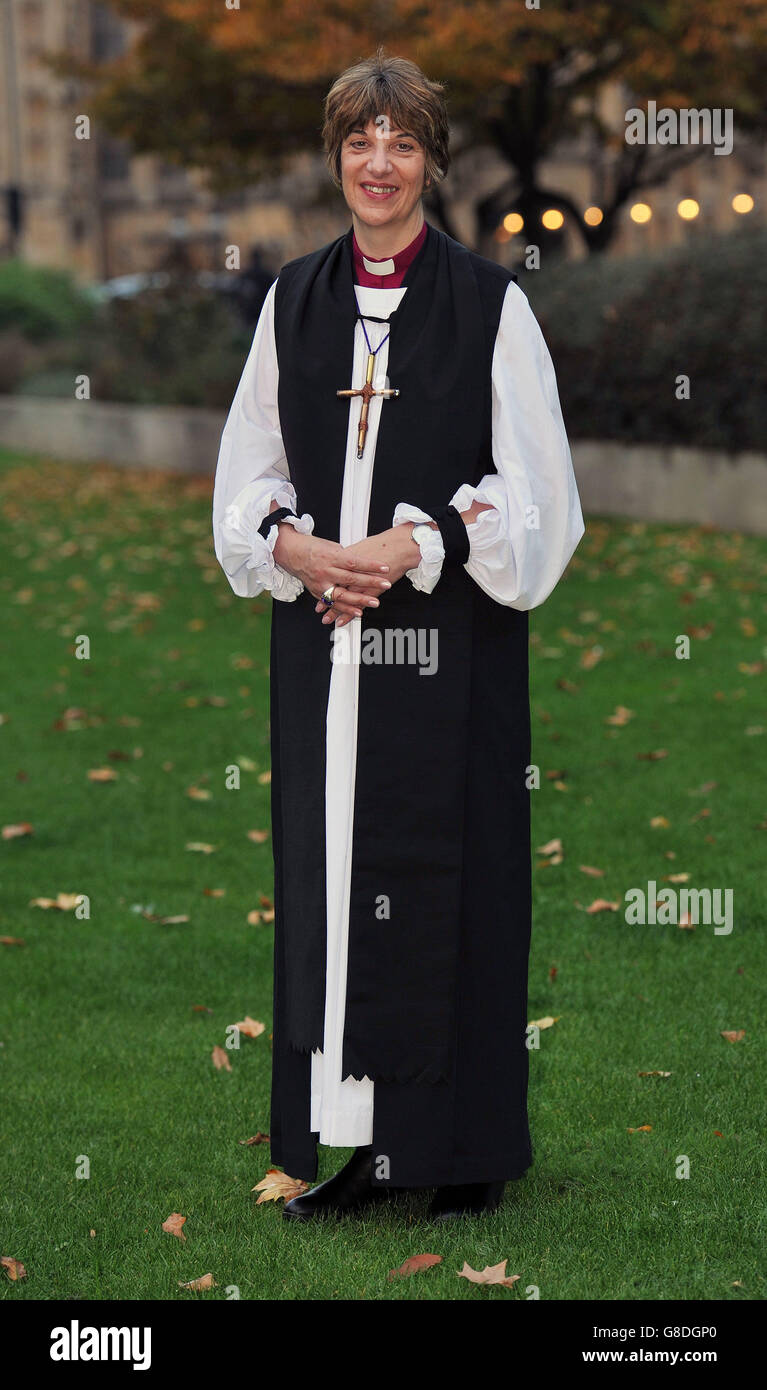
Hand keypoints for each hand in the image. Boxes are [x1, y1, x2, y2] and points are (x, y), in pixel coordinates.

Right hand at [272, 524, 391, 620]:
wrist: (290, 552)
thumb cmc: (312, 547)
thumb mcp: (331, 546)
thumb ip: (346, 557)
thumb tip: (361, 561)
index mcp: (331, 557)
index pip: (354, 562)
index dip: (370, 565)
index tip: (384, 567)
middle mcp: (326, 571)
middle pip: (351, 578)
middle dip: (370, 582)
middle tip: (386, 584)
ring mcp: (321, 584)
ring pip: (343, 594)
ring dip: (360, 600)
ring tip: (374, 602)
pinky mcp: (318, 593)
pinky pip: (334, 603)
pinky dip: (346, 609)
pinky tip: (357, 612)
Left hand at [314, 526, 423, 625]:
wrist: (398, 545)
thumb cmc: (383, 544)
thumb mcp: (360, 547)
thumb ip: (350, 555)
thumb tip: (342, 557)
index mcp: (345, 560)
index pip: (330, 577)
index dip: (323, 588)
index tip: (318, 596)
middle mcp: (349, 571)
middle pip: (334, 589)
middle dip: (325, 602)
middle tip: (320, 610)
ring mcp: (359, 581)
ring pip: (344, 598)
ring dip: (336, 610)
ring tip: (330, 619)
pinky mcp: (370, 589)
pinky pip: (356, 605)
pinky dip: (350, 613)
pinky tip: (344, 620)